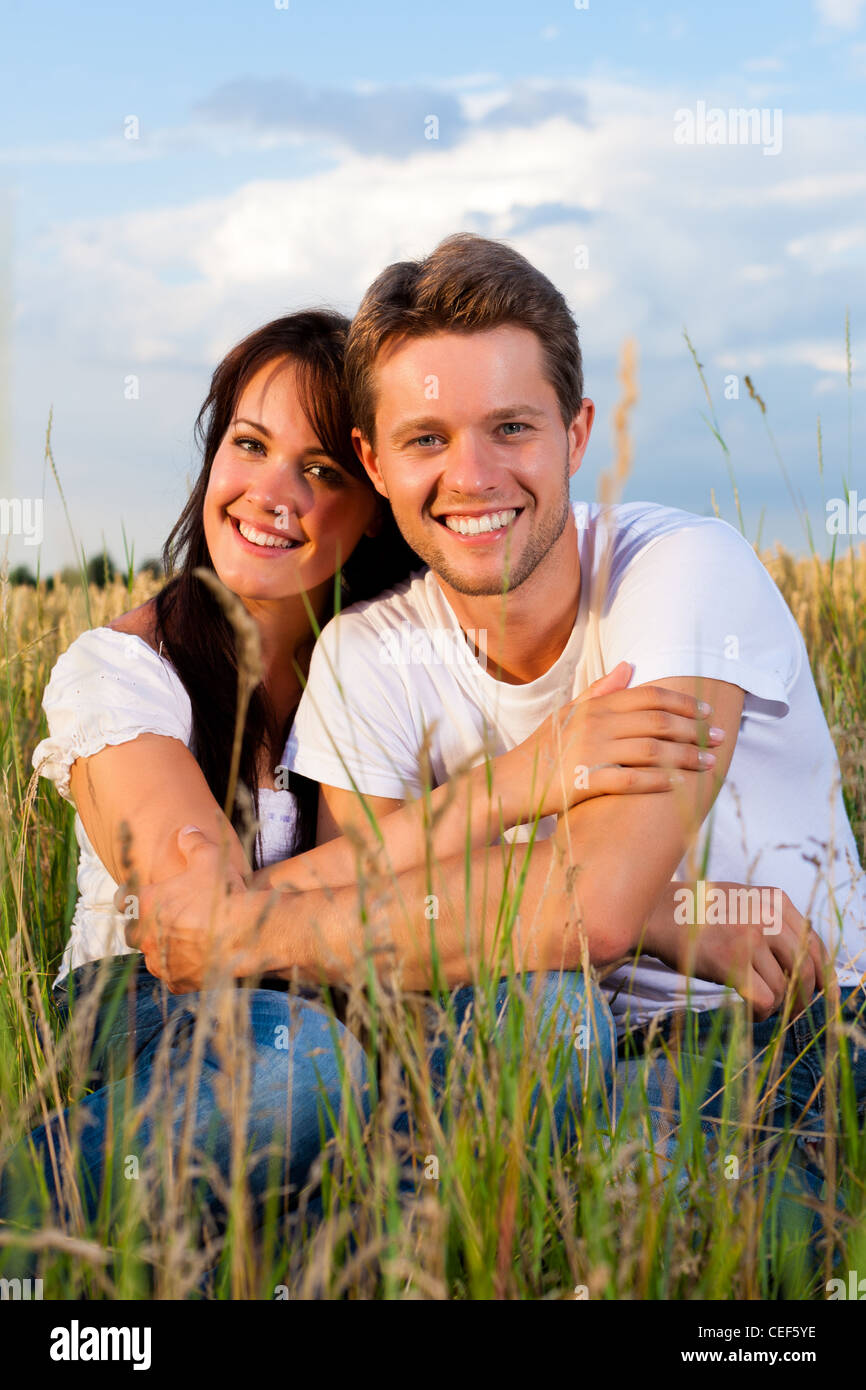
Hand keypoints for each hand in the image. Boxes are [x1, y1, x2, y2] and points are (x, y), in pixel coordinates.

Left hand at [117, 826, 254, 992]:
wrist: (244, 934)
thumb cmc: (223, 893)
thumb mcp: (209, 857)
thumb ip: (192, 842)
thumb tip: (186, 831)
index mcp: (146, 904)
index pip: (123, 900)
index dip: (130, 896)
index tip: (139, 895)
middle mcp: (146, 936)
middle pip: (133, 933)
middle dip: (146, 927)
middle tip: (166, 920)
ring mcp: (161, 962)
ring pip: (153, 956)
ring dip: (164, 949)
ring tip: (187, 941)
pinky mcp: (177, 982)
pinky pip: (174, 976)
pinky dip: (183, 969)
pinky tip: (200, 960)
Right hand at [496, 661, 722, 821]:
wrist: (509, 783)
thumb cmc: (541, 750)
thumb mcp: (567, 713)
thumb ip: (601, 691)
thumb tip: (630, 665)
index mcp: (595, 706)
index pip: (650, 696)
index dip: (684, 702)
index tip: (708, 712)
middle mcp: (595, 724)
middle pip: (658, 721)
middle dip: (695, 730)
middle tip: (720, 738)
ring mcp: (591, 752)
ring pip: (653, 750)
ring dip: (687, 757)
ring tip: (709, 764)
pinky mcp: (585, 781)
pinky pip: (631, 780)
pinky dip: (658, 783)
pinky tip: (678, 786)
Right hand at [646, 882, 829, 1019]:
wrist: (657, 913)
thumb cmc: (698, 911)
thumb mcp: (742, 900)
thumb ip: (773, 920)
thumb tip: (804, 960)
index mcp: (775, 901)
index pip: (814, 943)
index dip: (822, 973)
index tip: (821, 992)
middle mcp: (767, 916)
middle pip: (805, 968)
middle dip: (805, 997)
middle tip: (795, 1011)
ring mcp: (750, 939)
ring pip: (784, 988)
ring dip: (778, 1007)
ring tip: (763, 1008)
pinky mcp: (733, 963)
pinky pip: (765, 1000)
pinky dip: (763, 1013)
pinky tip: (752, 1012)